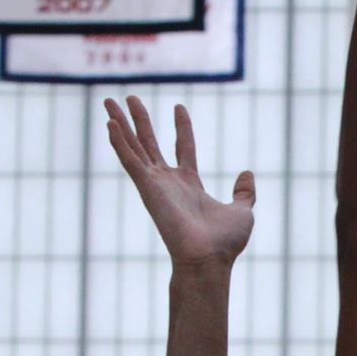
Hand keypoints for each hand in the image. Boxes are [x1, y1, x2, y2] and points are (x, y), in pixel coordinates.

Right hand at [105, 96, 255, 266]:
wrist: (209, 258)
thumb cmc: (224, 243)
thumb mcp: (242, 211)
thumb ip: (244, 193)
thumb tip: (247, 174)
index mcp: (189, 185)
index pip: (184, 148)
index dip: (182, 128)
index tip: (178, 107)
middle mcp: (168, 183)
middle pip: (150, 143)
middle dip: (140, 120)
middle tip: (130, 97)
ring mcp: (155, 184)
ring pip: (134, 147)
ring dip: (121, 124)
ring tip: (109, 101)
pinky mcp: (147, 188)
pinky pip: (130, 161)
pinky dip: (119, 142)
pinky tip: (110, 124)